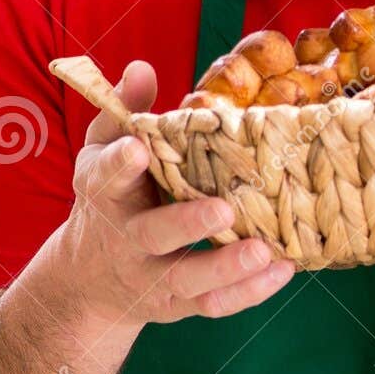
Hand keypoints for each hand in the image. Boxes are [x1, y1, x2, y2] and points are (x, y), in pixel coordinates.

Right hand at [44, 60, 295, 342]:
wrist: (91, 279)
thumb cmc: (112, 196)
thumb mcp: (104, 150)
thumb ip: (124, 110)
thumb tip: (142, 68)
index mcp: (105, 193)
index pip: (106, 177)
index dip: (120, 164)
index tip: (137, 148)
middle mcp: (127, 238)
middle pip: (153, 234)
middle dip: (187, 224)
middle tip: (224, 210)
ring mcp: (152, 277)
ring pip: (187, 280)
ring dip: (227, 268)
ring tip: (265, 251)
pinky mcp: (178, 305)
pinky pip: (214, 304)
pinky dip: (250, 292)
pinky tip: (283, 270)